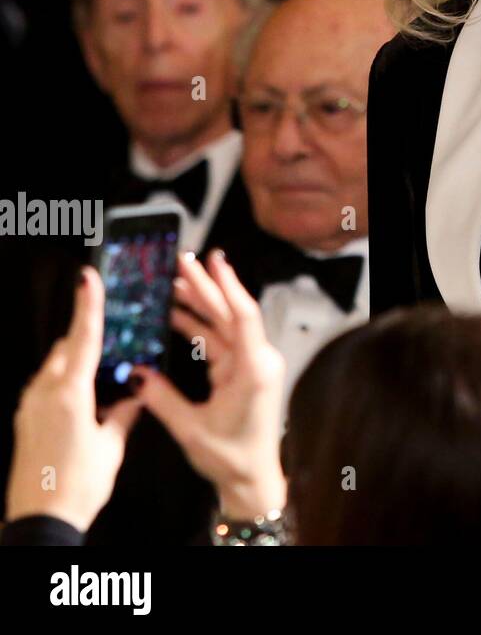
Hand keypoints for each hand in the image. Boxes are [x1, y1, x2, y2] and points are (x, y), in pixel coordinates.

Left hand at [5, 268, 141, 530]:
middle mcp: (43, 394)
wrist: (41, 520)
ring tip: (104, 383)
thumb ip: (126, 409)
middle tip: (115, 346)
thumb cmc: (79, 484)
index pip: (82, 338)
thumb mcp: (112, 444)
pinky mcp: (24, 421)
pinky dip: (66, 385)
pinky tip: (86, 404)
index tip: (89, 277)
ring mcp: (29, 407)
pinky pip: (46, 389)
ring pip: (55, 368)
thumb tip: (139, 389)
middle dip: (88, 342)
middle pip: (65, 349)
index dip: (88, 305)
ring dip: (77, 366)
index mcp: (69, 394)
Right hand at [132, 250, 287, 520]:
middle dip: (207, 286)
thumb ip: (162, 398)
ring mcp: (250, 364)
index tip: (215, 261)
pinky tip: (178, 315)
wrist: (252, 478)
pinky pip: (219, 341)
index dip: (228, 286)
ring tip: (175, 281)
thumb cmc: (230, 457)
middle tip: (185, 260)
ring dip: (200, 304)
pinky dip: (199, 328)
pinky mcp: (241, 372)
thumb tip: (137, 373)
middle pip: (231, 313)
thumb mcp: (191, 429)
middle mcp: (256, 360)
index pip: (243, 316)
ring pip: (223, 325)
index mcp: (253, 368)